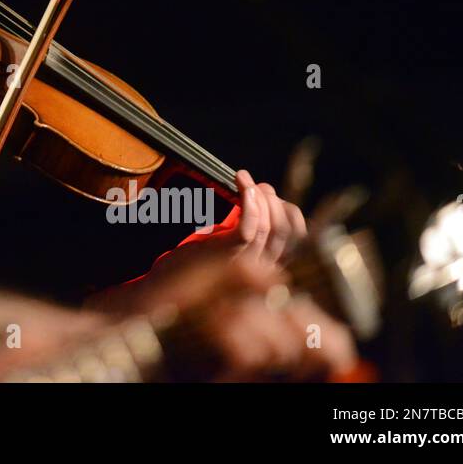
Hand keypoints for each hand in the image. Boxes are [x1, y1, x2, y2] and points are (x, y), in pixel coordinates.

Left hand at [94, 170, 307, 317]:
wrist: (166, 284)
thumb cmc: (194, 261)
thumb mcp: (226, 243)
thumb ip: (247, 226)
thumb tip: (262, 192)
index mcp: (264, 264)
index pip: (296, 236)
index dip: (288, 211)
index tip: (271, 195)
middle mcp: (261, 267)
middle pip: (286, 229)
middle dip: (274, 201)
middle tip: (256, 185)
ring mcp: (245, 262)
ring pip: (270, 226)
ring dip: (259, 195)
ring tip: (244, 178)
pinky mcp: (227, 254)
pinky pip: (249, 227)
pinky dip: (249, 201)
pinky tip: (242, 183)